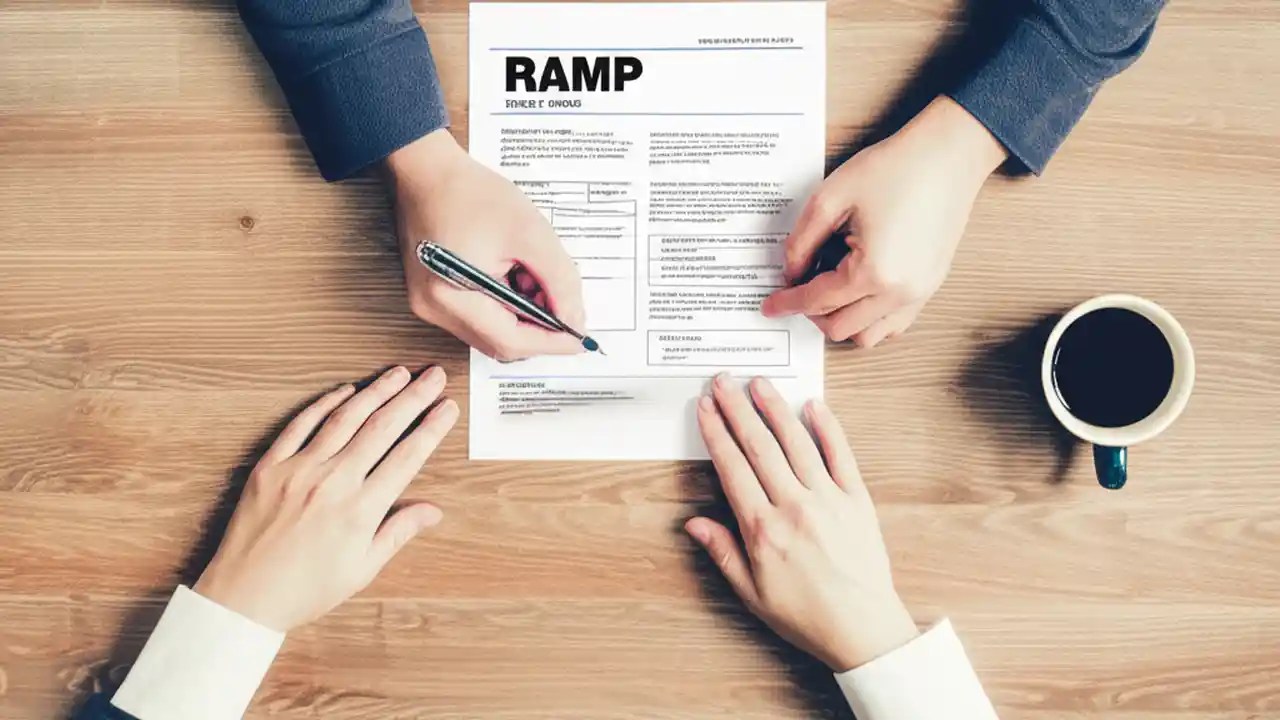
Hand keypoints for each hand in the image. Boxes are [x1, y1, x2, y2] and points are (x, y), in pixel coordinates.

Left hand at [194, 366, 458, 631]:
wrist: (244, 598)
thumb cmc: (306, 590)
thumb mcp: (362, 569)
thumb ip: (398, 532)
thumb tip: (433, 511)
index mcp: (361, 510)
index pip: (407, 456)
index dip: (431, 427)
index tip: (448, 407)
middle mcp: (333, 482)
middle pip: (383, 427)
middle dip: (413, 397)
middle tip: (433, 376)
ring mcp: (299, 470)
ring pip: (346, 418)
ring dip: (376, 391)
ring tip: (399, 373)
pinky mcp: (270, 467)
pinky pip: (301, 425)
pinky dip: (325, 403)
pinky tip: (346, 390)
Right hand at [386, 129, 585, 360]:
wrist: (427, 169)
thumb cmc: (470, 193)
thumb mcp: (530, 234)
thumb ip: (559, 280)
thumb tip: (574, 319)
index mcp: (450, 296)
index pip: (510, 340)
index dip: (550, 342)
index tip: (579, 338)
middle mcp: (434, 309)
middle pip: (499, 343)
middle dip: (537, 329)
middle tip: (563, 303)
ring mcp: (430, 305)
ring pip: (490, 333)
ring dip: (521, 317)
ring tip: (533, 277)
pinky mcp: (434, 296)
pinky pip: (477, 318)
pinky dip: (504, 307)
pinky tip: (514, 277)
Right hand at [686, 375, 917, 671]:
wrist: (863, 629)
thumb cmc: (805, 616)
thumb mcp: (752, 592)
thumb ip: (723, 552)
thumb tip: (693, 523)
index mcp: (763, 530)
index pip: (732, 468)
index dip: (716, 433)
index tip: (704, 408)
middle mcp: (794, 507)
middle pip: (759, 446)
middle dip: (737, 409)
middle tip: (723, 381)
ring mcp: (829, 500)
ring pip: (797, 442)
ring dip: (775, 408)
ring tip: (760, 383)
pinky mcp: (857, 500)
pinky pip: (841, 455)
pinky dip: (827, 427)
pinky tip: (813, 406)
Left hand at [762, 96, 1006, 346]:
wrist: (948, 154)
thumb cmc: (896, 168)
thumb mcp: (831, 198)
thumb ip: (802, 241)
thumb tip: (792, 272)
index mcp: (874, 272)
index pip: (818, 301)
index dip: (788, 303)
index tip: (769, 305)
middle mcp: (901, 292)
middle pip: (841, 327)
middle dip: (811, 313)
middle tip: (797, 288)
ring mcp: (921, 292)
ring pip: (869, 335)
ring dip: (842, 320)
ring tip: (828, 290)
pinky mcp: (931, 285)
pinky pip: (895, 323)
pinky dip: (870, 318)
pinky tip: (857, 292)